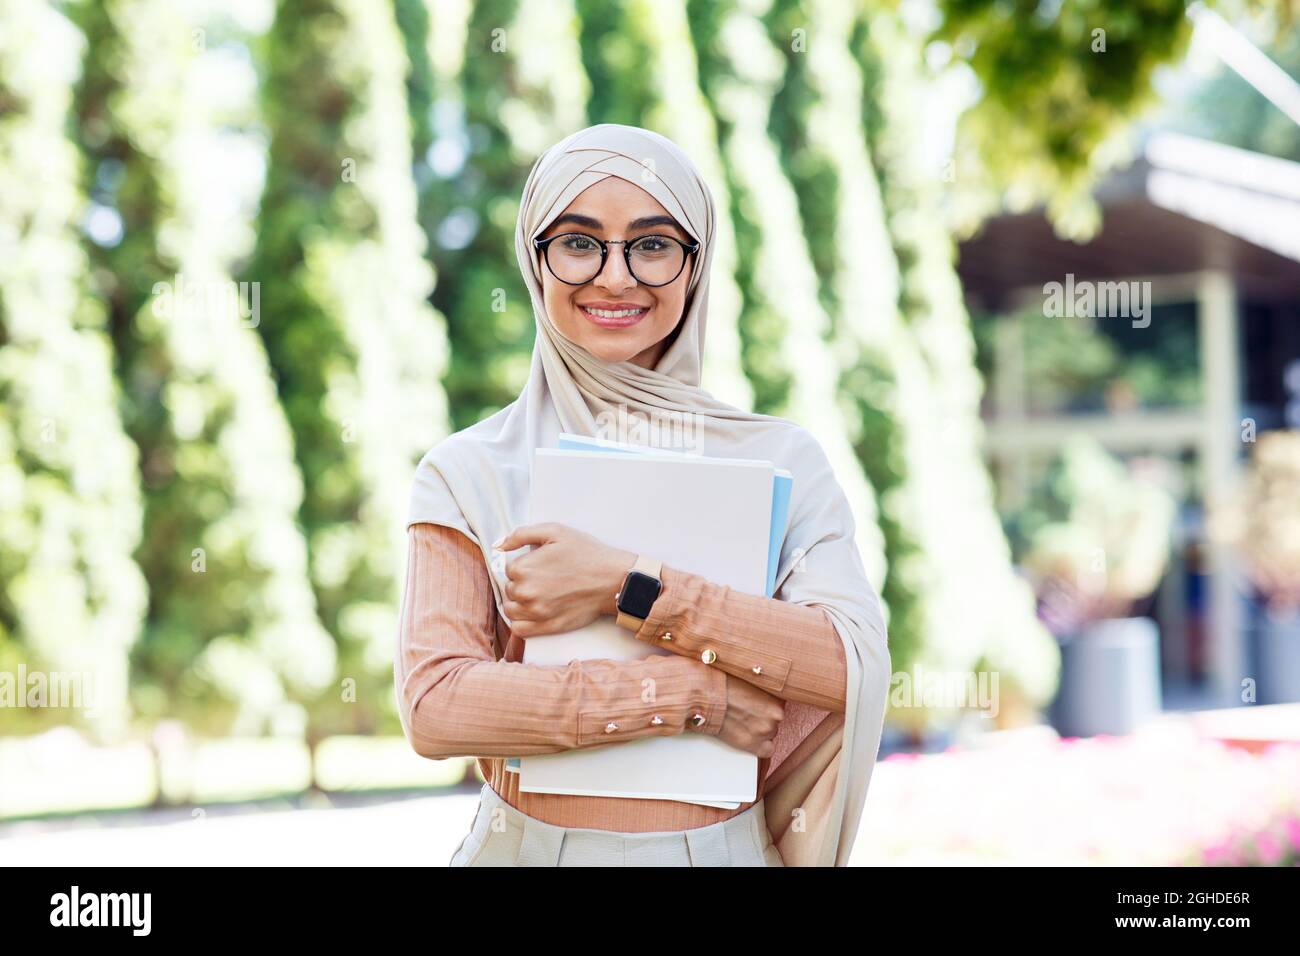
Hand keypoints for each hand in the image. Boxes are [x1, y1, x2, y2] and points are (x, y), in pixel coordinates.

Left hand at [494, 522, 635, 637]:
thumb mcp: (554, 531)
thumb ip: (520, 534)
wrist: (612, 579)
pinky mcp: (546, 627)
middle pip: (510, 589)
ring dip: (520, 602)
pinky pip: (519, 629)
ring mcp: (536, 612)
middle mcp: (526, 592)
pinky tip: (535, 612)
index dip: (524, 565)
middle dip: (522, 583)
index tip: (541, 565)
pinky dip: (522, 621)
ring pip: (511, 609)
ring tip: (540, 595)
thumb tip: (498, 545)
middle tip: (544, 578)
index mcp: (523, 568)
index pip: (509, 569)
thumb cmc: (586, 553)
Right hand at [707, 673, 784, 757]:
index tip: (758, 704)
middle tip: (746, 712)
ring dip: (759, 731)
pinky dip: (759, 747)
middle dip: (763, 718)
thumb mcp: (749, 678)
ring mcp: (765, 730)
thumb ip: (762, 686)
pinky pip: (767, 751)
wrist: (705, 697)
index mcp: (777, 695)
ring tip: (741, 721)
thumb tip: (765, 687)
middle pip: (775, 720)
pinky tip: (746, 736)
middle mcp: (775, 714)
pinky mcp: (753, 744)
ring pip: (770, 734)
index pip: (780, 705)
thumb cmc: (722, 684)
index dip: (767, 705)